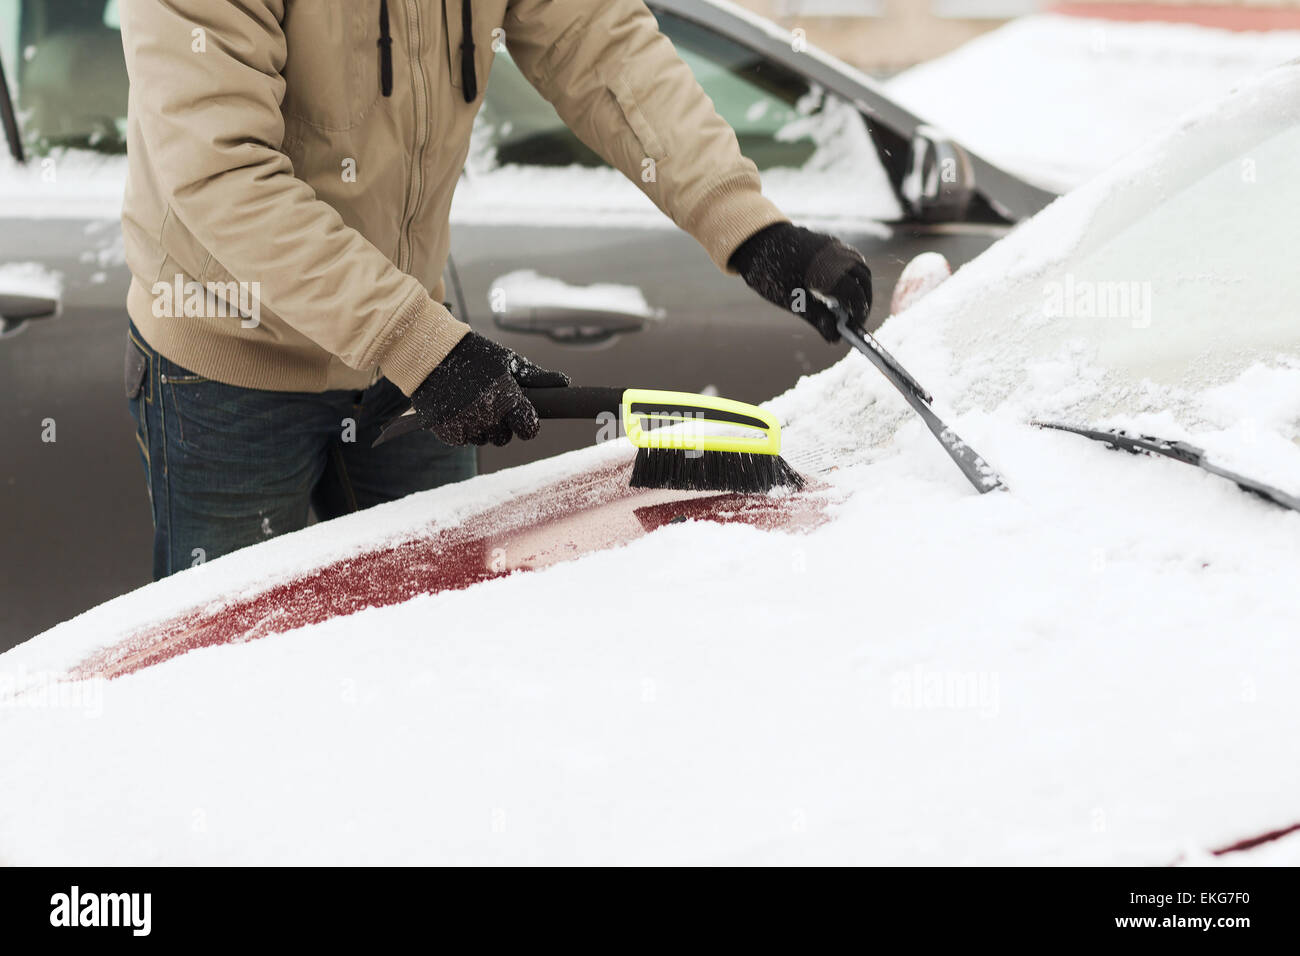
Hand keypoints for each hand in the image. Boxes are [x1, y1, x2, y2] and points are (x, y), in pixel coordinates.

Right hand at [409, 332, 568, 445]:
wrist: (431, 353)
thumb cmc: (475, 354)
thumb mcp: (508, 361)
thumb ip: (536, 376)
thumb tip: (565, 382)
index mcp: (507, 399)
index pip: (528, 429)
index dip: (527, 425)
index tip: (522, 417)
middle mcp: (488, 416)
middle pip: (504, 438)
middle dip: (502, 425)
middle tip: (492, 404)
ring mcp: (466, 425)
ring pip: (482, 440)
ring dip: (481, 427)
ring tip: (473, 403)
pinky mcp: (446, 431)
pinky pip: (462, 439)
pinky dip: (461, 428)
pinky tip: (458, 408)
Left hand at [729, 222, 872, 342]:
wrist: (754, 240)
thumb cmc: (770, 272)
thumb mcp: (793, 301)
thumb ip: (818, 318)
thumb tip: (836, 339)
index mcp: (827, 272)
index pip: (856, 294)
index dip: (860, 312)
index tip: (856, 326)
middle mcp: (834, 255)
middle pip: (864, 278)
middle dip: (864, 298)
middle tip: (857, 316)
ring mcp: (832, 245)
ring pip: (859, 264)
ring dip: (860, 283)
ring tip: (849, 301)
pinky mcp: (827, 240)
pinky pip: (849, 256)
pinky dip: (852, 271)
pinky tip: (840, 284)